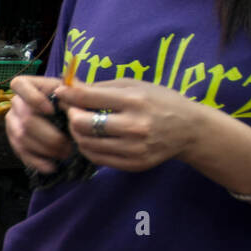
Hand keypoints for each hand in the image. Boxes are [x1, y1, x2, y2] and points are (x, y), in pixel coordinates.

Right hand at [5, 75, 73, 173]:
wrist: (71, 116)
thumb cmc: (73, 102)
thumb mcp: (76, 93)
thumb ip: (74, 95)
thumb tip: (70, 101)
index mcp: (28, 85)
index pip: (19, 85)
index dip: (34, 99)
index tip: (52, 111)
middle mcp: (16, 103)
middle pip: (27, 121)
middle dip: (50, 137)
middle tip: (69, 146)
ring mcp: (12, 122)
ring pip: (22, 139)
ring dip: (46, 150)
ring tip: (65, 154)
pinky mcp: (14, 140)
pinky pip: (20, 152)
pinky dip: (37, 162)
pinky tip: (52, 167)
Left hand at [54, 78, 201, 171]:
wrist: (190, 129)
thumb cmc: (159, 101)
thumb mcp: (134, 85)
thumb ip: (100, 87)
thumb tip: (68, 86)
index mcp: (134, 101)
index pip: (87, 98)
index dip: (67, 95)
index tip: (60, 93)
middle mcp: (134, 126)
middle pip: (82, 124)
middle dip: (71, 116)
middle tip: (73, 111)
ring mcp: (134, 149)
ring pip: (86, 144)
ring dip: (76, 133)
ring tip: (81, 124)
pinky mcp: (134, 164)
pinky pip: (97, 158)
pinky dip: (88, 148)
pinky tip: (92, 138)